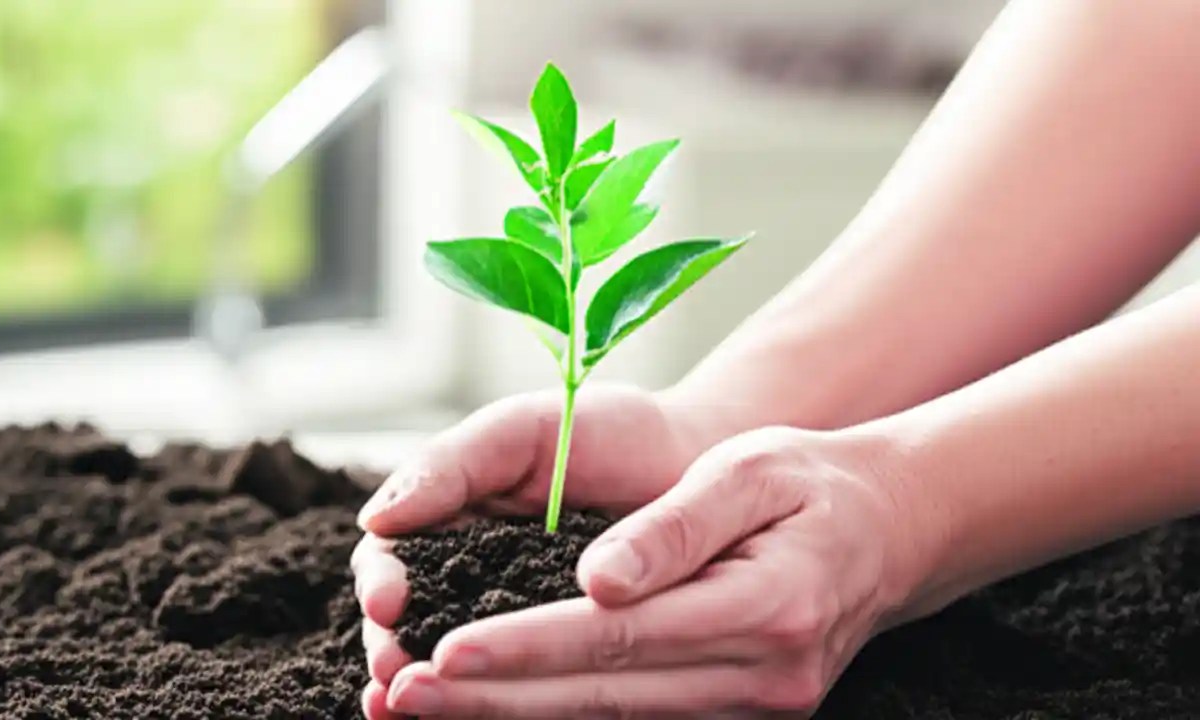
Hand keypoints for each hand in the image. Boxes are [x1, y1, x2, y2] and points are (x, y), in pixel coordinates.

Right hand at [351, 385, 722, 719]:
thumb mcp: (521, 432)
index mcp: (449, 521)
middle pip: (410, 626)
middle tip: (393, 678)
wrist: (694, 460)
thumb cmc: (607, 431)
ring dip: (432, 692)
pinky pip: (528, 683)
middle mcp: (473, 577)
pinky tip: (487, 717)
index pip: (391, 561)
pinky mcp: (566, 653)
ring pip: (460, 666)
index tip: (387, 603)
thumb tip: (376, 520)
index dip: (380, 584)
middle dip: (394, 652)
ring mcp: (518, 620)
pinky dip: (501, 703)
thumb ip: (450, 466)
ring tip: (410, 710)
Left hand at [382, 427, 928, 718]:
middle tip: (402, 695)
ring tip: (425, 707)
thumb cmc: (814, 484)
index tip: (444, 652)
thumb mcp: (753, 471)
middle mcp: (764, 678)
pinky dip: (564, 715)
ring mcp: (757, 707)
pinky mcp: (741, 713)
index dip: (526, 649)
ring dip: (516, 718)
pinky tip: (500, 708)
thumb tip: (593, 581)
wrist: (892, 531)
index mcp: (768, 608)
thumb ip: (676, 526)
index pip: (620, 639)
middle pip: (605, 698)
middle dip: (496, 701)